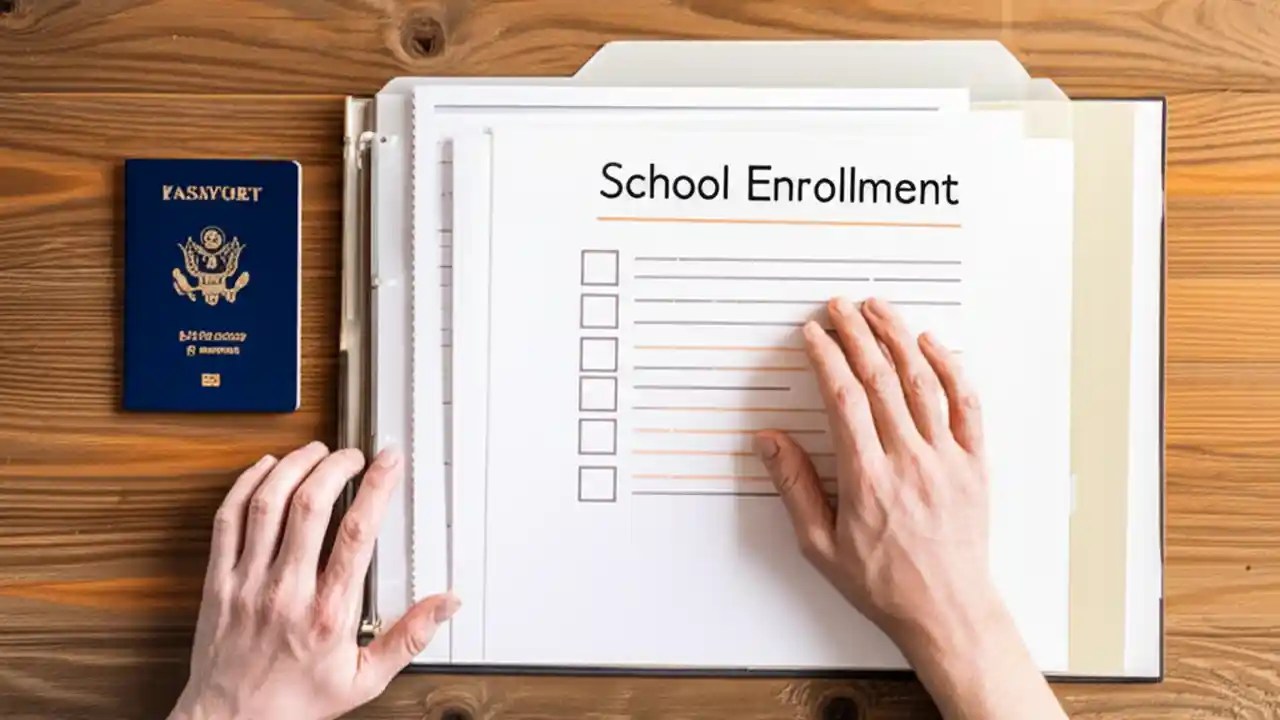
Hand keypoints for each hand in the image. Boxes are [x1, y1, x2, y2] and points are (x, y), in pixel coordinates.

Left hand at [169, 443, 459, 719]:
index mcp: (328, 612)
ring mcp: (248, 582)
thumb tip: (445, 604)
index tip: (387, 464)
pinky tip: (266, 470)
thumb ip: (408, 638)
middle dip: (335, 466)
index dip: (376, 488)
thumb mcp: (365, 680)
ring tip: (315, 453)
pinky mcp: (218, 581)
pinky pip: (228, 519)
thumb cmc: (295, 702)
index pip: (356, 534)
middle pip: (310, 505)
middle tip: (352, 455)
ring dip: (293, 467)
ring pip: (267, 504)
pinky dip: (247, 485)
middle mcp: (286, 591)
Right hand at [756, 297, 1063, 719]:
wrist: (946, 610)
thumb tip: (770, 441)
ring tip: (878, 309)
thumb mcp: (819, 545)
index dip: (826, 359)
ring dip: (898, 337)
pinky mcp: (974, 463)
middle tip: (838, 308)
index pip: (844, 399)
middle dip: (855, 335)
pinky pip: (966, 404)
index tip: (812, 335)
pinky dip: (950, 368)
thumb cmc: (883, 583)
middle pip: (880, 379)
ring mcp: (946, 459)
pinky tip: (933, 344)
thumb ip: (794, 487)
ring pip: (922, 382)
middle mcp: (909, 462)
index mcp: (867, 480)